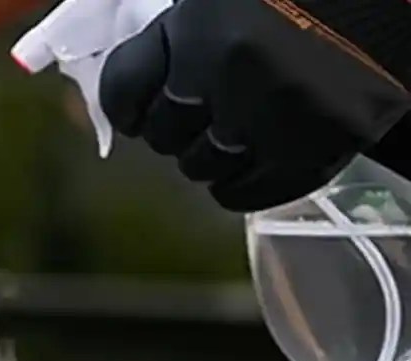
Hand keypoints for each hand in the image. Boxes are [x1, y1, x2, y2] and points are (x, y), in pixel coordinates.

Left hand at [100, 0, 410, 211]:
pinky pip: (243, 193)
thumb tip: (142, 93)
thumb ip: (180, 37)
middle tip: (199, 113)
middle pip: (163, 134)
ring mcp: (271, 117)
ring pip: (200, 167)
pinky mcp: (312, 151)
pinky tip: (250, 162)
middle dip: (174, 127)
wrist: (391, 5)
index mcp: (200, 25)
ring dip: (208, 154)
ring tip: (232, 132)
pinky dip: (238, 184)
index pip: (124, 90)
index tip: (137, 109)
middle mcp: (228, 73)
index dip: (127, 103)